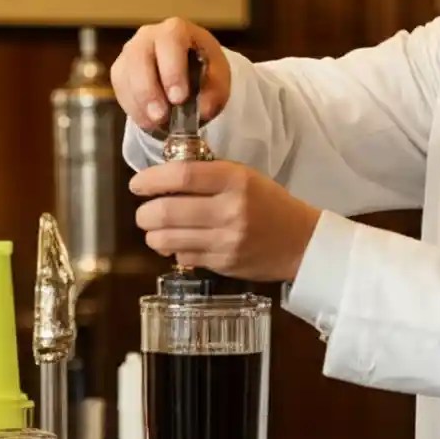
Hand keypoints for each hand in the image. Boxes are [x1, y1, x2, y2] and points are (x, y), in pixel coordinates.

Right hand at [111, 17, 232, 132]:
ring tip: (155, 123)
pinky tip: (147, 121)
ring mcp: (131, 52)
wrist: (189, 72)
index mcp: (177, 30)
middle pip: (139, 57)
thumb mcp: (218, 77)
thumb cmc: (204, 69)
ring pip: (125, 74)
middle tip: (161, 116)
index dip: (172, 71)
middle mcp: (148, 36)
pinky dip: (132, 108)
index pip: (170, 42)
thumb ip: (214, 91)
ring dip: (139, 102)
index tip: (179, 98)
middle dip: (149, 90)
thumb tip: (202, 110)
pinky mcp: (121, 70)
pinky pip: (120, 88)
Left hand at [130, 160, 321, 281]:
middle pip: (165, 211)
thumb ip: (207, 175)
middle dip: (144, 213)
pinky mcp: (223, 263)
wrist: (301, 241)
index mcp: (235, 180)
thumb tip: (162, 180)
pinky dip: (174, 250)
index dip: (150, 179)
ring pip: (166, 239)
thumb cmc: (270, 204)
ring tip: (158, 229)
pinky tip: (182, 243)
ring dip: (153, 235)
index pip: (180, 176)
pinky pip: (182, 256)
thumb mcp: (244, 177)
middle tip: (144, 212)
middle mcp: (229, 210)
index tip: (138, 184)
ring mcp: (226, 240)